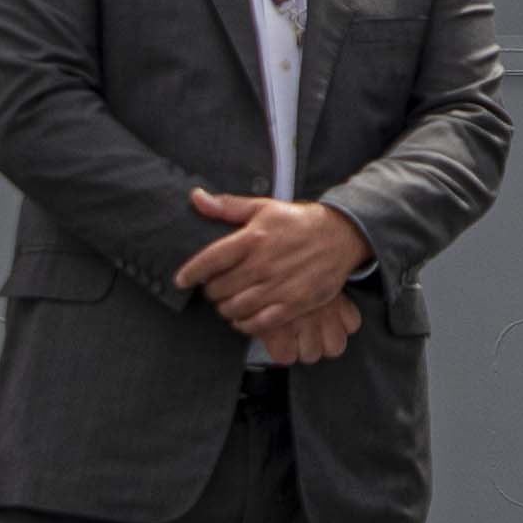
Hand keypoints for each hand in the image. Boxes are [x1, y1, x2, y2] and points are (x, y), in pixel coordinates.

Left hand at [177, 192, 368, 359]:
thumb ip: (227, 206)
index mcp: (253, 237)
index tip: (181, 280)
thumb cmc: (298, 221)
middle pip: (219, 288)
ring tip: (227, 302)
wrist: (341, 235)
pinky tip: (243, 318)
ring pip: (235, 308)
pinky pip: (259, 323)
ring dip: (225, 309)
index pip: (210, 260)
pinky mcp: (294, 304)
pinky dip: (245, 324)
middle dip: (211, 291)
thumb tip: (195, 198)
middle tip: (215, 288)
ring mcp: (279, 286)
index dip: (191, 273)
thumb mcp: (263, 207)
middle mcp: (263, 264)